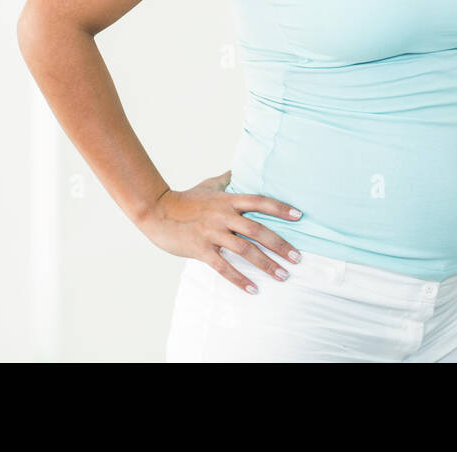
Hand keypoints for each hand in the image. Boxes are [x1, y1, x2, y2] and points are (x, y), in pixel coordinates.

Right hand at [136, 170, 302, 293]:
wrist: (156, 211)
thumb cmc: (185, 198)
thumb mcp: (209, 184)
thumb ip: (227, 178)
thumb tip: (240, 167)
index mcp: (228, 200)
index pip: (260, 202)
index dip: (280, 208)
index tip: (299, 216)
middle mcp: (224, 216)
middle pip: (258, 230)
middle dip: (280, 244)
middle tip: (297, 258)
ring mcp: (212, 233)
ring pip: (245, 250)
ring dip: (266, 264)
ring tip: (283, 276)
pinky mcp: (201, 249)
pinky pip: (224, 267)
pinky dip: (240, 279)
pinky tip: (253, 289)